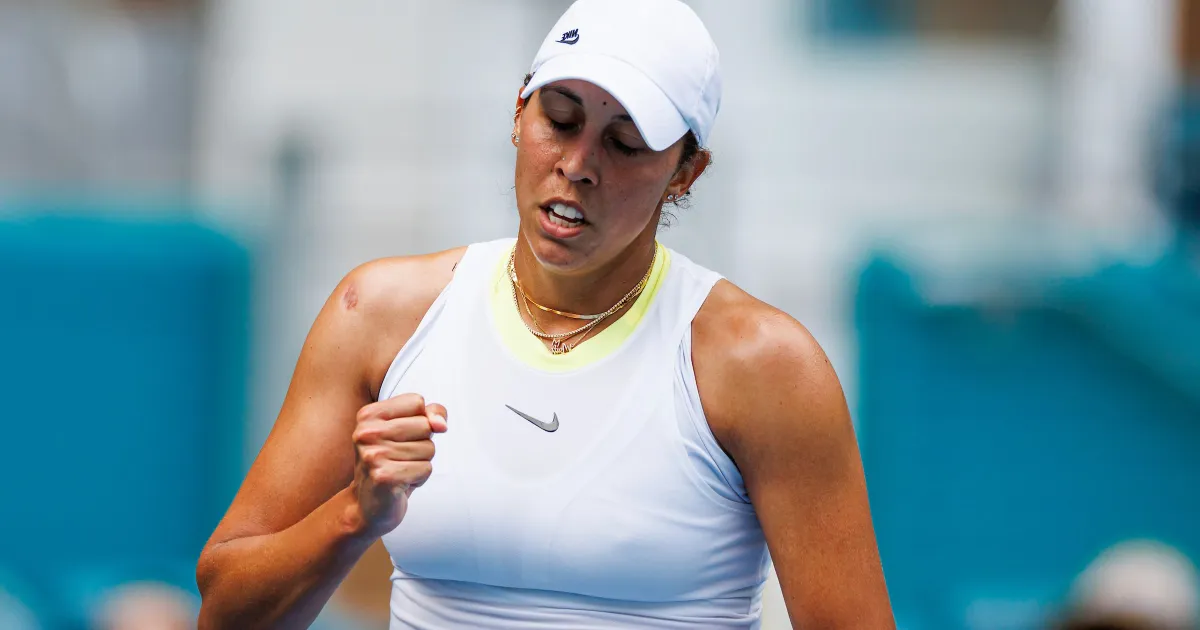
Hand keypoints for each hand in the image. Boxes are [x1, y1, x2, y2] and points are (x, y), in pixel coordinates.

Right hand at [350, 393, 447, 536]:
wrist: (368, 505)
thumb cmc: (392, 462)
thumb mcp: (410, 430)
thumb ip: (431, 414)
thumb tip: (441, 425)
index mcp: (369, 415)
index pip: (417, 402)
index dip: (420, 421)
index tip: (401, 437)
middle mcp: (367, 432)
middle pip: (425, 426)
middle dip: (422, 444)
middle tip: (400, 458)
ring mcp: (373, 455)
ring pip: (428, 449)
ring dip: (420, 463)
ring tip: (400, 470)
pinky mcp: (384, 476)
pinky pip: (426, 469)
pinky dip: (419, 478)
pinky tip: (401, 483)